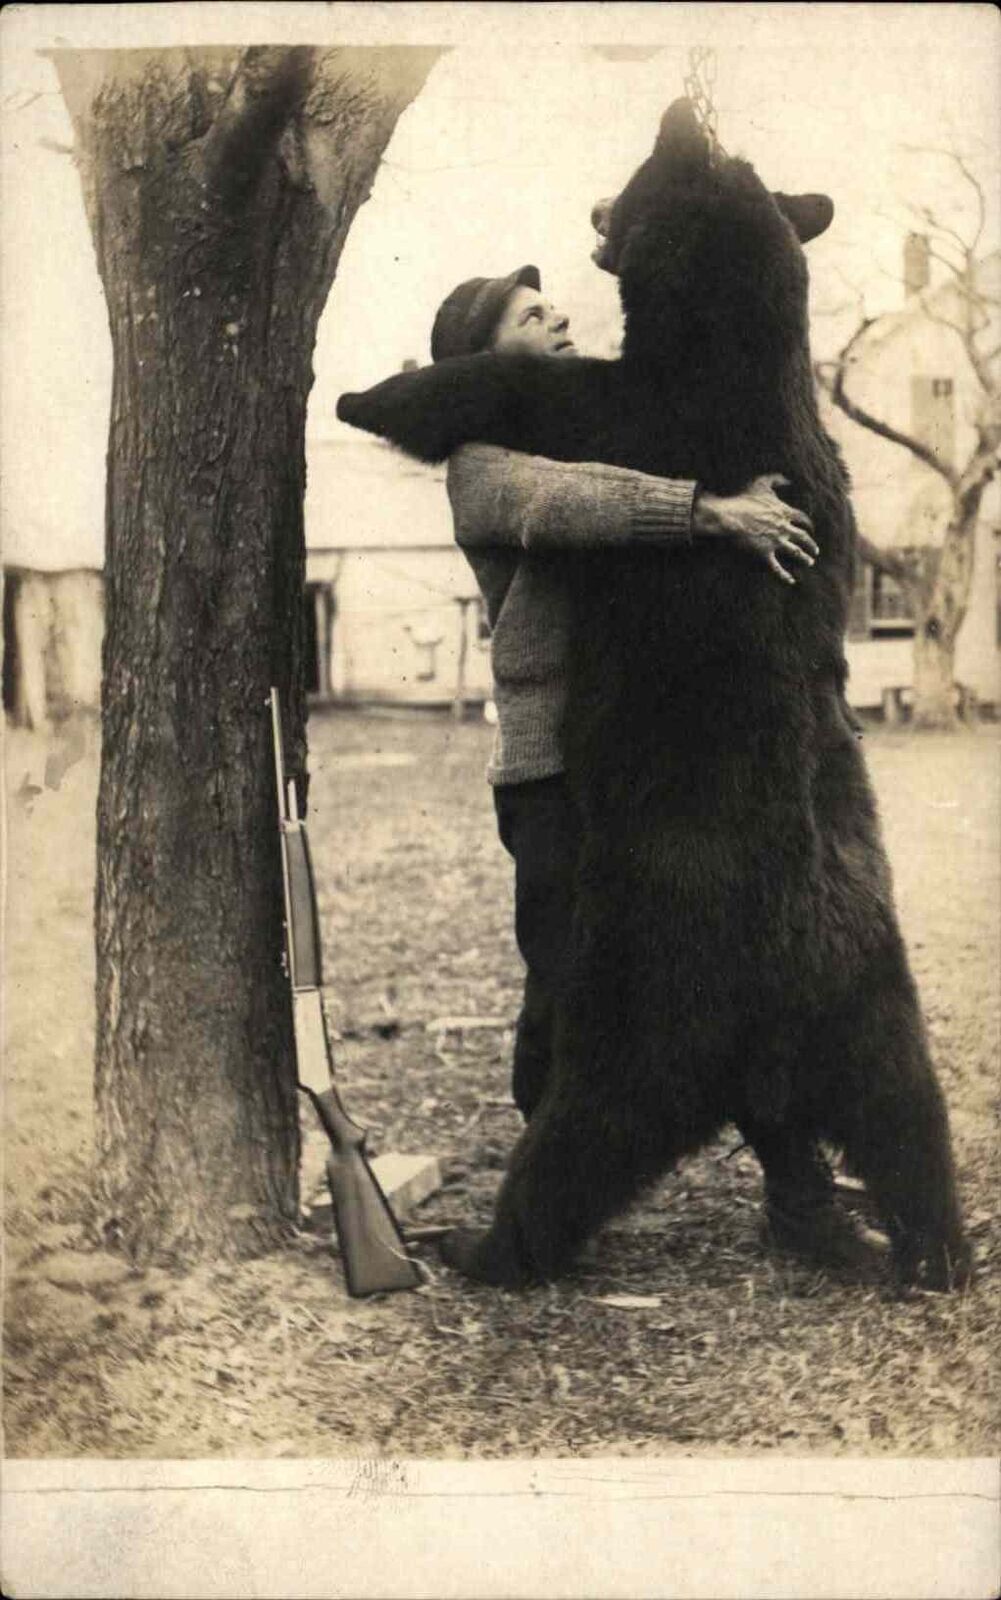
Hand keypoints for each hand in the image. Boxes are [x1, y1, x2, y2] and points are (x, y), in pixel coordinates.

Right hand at [693, 473, 818, 583]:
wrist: (729, 516)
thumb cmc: (743, 499)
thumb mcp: (761, 483)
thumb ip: (776, 479)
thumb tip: (788, 480)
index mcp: (784, 512)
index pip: (803, 519)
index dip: (808, 524)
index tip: (811, 528)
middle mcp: (783, 527)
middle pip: (804, 537)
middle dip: (811, 544)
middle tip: (815, 550)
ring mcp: (775, 541)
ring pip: (796, 552)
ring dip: (805, 558)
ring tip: (810, 562)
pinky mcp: (764, 553)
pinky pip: (777, 567)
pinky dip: (785, 576)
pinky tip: (792, 581)